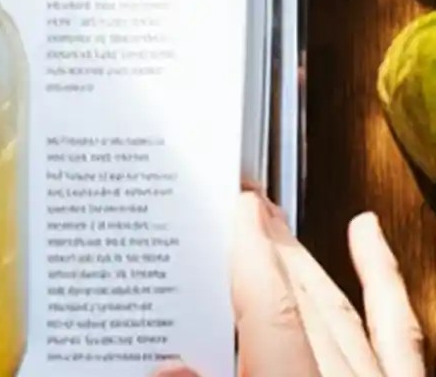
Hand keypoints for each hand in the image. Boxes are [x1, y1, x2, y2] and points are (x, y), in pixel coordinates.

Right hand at [156, 192, 425, 376]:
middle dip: (268, 248)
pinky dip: (381, 275)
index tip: (238, 207)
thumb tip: (166, 364)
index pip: (273, 313)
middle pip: (302, 301)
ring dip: (303, 258)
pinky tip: (367, 231)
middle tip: (241, 204)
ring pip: (339, 308)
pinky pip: (397, 328)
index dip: (250, 256)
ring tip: (275, 220)